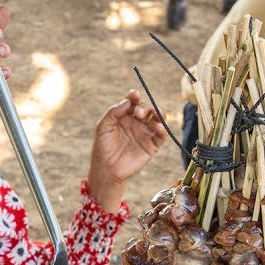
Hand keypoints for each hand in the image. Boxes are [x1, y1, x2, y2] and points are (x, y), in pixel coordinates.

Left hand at [87, 91, 169, 210]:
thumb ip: (113, 112)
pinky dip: (163, 130)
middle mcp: (136, 123)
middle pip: (147, 109)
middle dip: (145, 107)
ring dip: (158, 114)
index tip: (134, 94)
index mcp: (124, 116)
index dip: (134, 96)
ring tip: (156, 114)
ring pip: (157, 119)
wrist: (107, 169)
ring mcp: (145, 134)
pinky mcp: (152, 146)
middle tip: (138, 113)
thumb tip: (127, 102)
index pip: (133, 103)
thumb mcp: (103, 127)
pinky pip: (161, 136)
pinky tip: (159, 127)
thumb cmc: (102, 148)